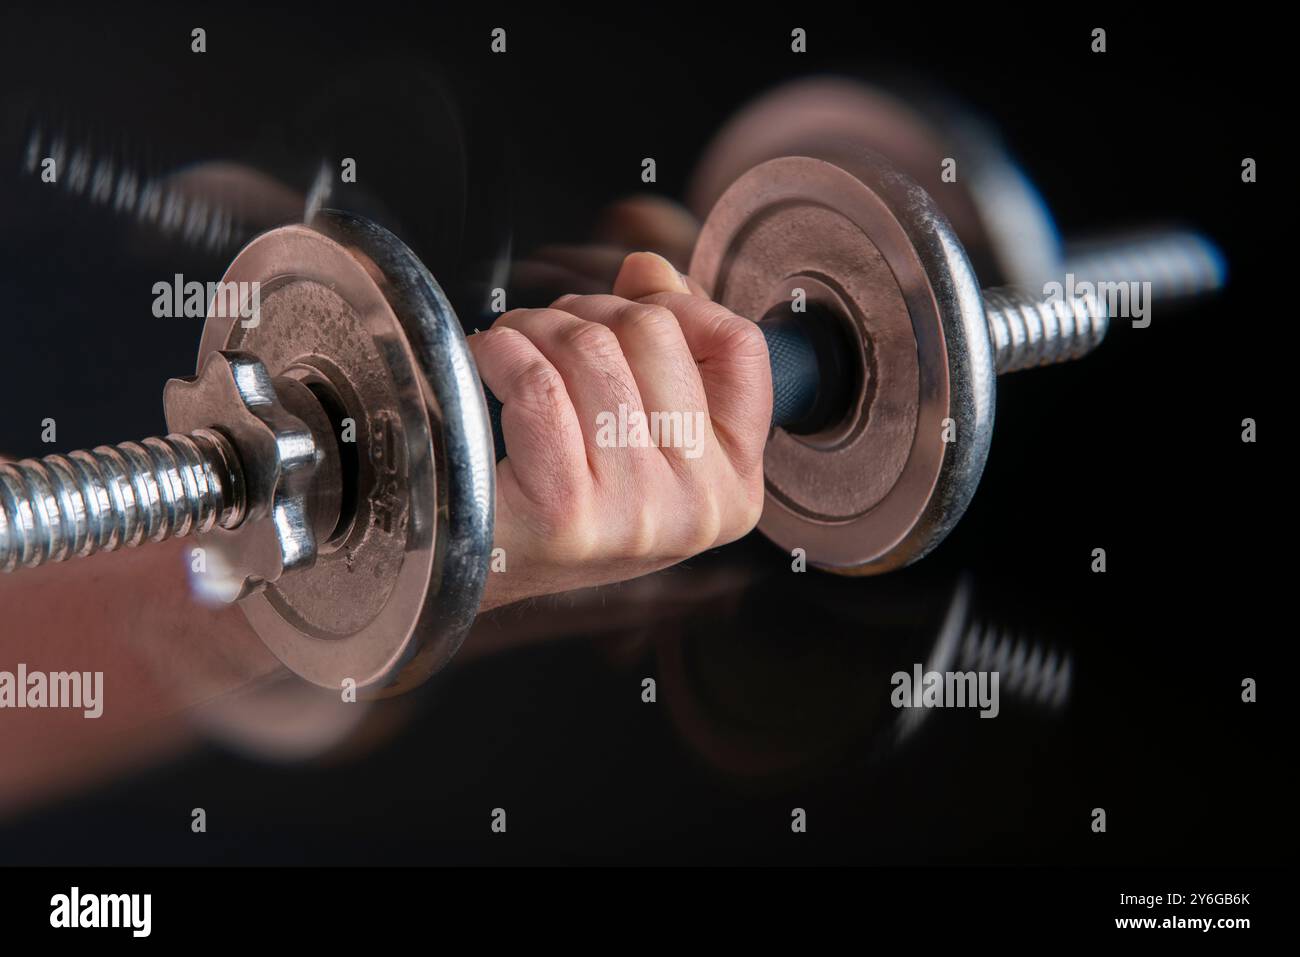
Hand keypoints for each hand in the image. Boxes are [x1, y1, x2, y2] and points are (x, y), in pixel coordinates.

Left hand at [470, 251, 770, 609]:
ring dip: (537, 326)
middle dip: (589, 309)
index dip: (684, 303)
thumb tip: (650, 269)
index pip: (743, 349)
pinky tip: (489, 359)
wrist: (483, 571)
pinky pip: (538, 384)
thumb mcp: (638, 429)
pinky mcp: (570, 514)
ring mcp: (638, 515)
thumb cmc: (562, 496)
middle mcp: (697, 508)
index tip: (634, 303)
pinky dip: (502, 352)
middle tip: (548, 329)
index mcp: (734, 487)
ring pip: (592, 350)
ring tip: (513, 344)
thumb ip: (663, 344)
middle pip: (656, 334)